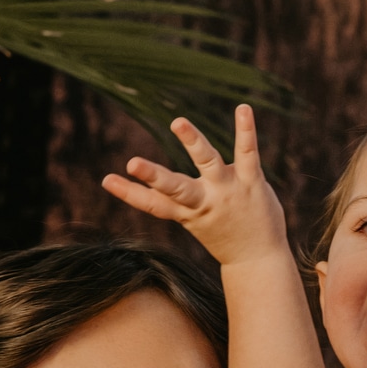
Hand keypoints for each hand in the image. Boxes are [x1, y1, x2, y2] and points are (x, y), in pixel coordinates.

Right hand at [102, 105, 286, 265]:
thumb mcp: (193, 221)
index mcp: (186, 212)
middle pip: (175, 188)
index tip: (107, 180)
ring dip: (193, 142)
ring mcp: (228, 190)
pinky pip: (247, 153)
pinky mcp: (252, 181)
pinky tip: (243, 108)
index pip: (153, 204)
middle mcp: (204, 201)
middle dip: (154, 176)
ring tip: (177, 122)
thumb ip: (172, 201)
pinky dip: (245, 130)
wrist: (259, 259)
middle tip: (132, 163)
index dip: (129, 193)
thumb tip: (147, 186)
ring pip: (208, 162)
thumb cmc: (223, 234)